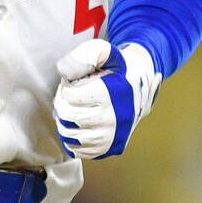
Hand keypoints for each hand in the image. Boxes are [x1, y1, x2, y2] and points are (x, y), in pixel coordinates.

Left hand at [53, 40, 160, 159]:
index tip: (75, 83)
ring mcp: (112, 136)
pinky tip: (77, 125)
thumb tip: (65, 72)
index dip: (66, 86)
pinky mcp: (109, 148)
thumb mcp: (103, 52)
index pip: (70, 95)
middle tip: (68, 97)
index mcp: (112, 94)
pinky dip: (71, 138)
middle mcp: (114, 118)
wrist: (140, 85)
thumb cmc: (117, 68)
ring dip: (63, 121)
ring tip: (71, 109)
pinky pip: (77, 150)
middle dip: (61, 104)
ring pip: (69, 135)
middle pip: (68, 116)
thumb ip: (83, 55)